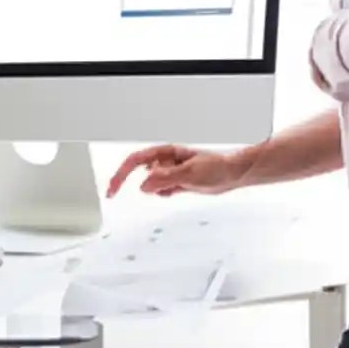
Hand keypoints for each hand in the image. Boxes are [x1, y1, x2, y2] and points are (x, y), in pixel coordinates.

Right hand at [106, 144, 249, 197]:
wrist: (236, 173)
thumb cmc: (218, 166)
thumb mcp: (189, 173)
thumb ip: (165, 178)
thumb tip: (143, 185)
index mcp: (166, 152)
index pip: (135, 162)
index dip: (120, 175)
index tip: (112, 190)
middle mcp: (166, 160)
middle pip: (140, 171)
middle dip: (138, 183)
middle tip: (115, 195)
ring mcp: (172, 171)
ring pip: (152, 182)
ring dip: (156, 189)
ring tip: (175, 189)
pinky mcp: (178, 181)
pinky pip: (163, 189)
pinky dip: (165, 193)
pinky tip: (176, 192)